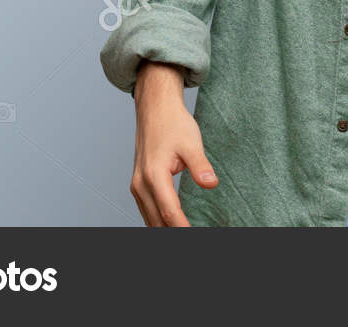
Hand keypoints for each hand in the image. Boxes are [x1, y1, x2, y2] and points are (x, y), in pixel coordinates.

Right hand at [129, 61, 217, 225]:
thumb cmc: (173, 124)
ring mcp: (136, 185)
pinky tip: (171, 227)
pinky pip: (146, 211)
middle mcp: (140, 184)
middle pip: (157, 221)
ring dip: (165, 229)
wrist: (155, 109)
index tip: (196, 235)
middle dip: (174, 232)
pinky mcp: (138, 185)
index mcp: (154, 175)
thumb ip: (201, 166)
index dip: (183, 228)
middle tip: (193, 237)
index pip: (169, 212)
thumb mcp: (192, 143)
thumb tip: (211, 184)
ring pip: (149, 219)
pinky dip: (158, 222)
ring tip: (184, 232)